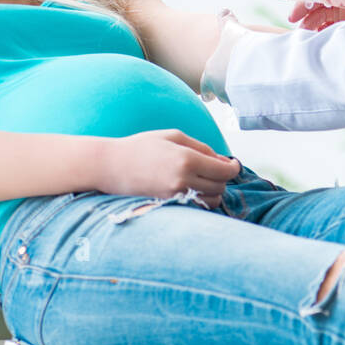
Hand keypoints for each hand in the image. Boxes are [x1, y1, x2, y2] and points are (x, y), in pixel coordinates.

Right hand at [100, 130, 240, 207]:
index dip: (234, 168)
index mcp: (186, 159)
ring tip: (202, 180)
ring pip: (211, 201)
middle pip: (220, 187)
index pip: (225, 171)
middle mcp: (182, 181)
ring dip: (213, 191)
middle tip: (213, 169)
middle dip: (222, 178)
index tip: (233, 164)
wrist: (110, 166)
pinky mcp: (167, 206)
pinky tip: (192, 189)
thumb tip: (224, 161)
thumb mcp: (173, 137)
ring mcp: (174, 197)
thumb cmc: (142, 146)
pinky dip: (200, 200)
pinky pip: (196, 207)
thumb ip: (203, 148)